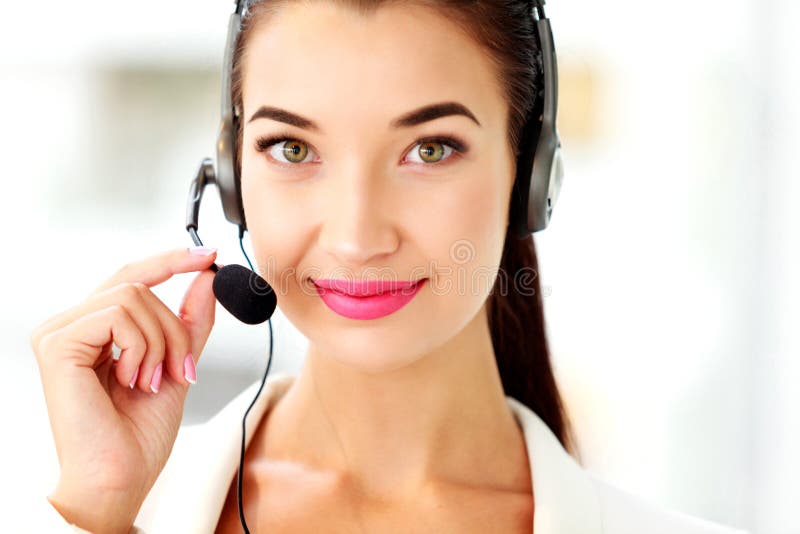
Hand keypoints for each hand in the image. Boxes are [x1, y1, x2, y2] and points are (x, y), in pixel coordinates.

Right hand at [30, 246, 218, 532]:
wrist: (120, 478)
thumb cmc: (138, 436)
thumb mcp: (177, 364)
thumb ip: (189, 321)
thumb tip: (206, 278)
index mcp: (96, 331)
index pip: (131, 278)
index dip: (170, 261)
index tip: (208, 254)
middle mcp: (72, 326)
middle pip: (138, 286)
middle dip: (174, 326)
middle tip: (183, 366)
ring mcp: (59, 333)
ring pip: (133, 297)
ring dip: (161, 341)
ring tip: (154, 379)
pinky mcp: (56, 344)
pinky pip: (117, 315)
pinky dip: (141, 347)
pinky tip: (133, 380)